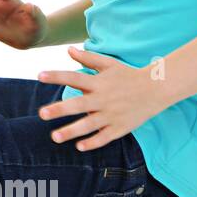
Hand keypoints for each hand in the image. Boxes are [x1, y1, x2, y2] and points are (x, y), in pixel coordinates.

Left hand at [35, 47, 169, 150]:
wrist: (157, 89)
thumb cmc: (129, 75)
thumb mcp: (109, 64)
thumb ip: (88, 59)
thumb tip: (69, 50)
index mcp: (98, 82)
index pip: (74, 78)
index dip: (56, 76)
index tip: (39, 75)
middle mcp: (103, 99)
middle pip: (79, 105)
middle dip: (59, 110)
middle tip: (41, 114)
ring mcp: (111, 115)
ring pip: (89, 125)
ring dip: (71, 131)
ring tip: (54, 136)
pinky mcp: (120, 127)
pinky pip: (104, 137)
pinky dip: (93, 142)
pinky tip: (79, 147)